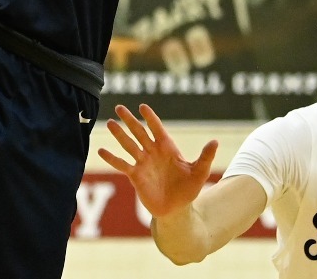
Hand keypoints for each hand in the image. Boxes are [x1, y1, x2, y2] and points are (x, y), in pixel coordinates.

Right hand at [97, 104, 218, 219]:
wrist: (176, 209)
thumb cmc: (188, 189)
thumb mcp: (199, 172)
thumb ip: (205, 157)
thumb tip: (215, 142)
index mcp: (167, 148)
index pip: (157, 129)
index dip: (151, 118)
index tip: (143, 106)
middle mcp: (152, 152)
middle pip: (139, 132)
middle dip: (130, 120)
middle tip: (120, 107)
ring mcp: (142, 163)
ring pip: (129, 145)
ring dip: (119, 134)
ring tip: (110, 123)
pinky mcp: (135, 176)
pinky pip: (122, 164)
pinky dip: (112, 158)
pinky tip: (101, 151)